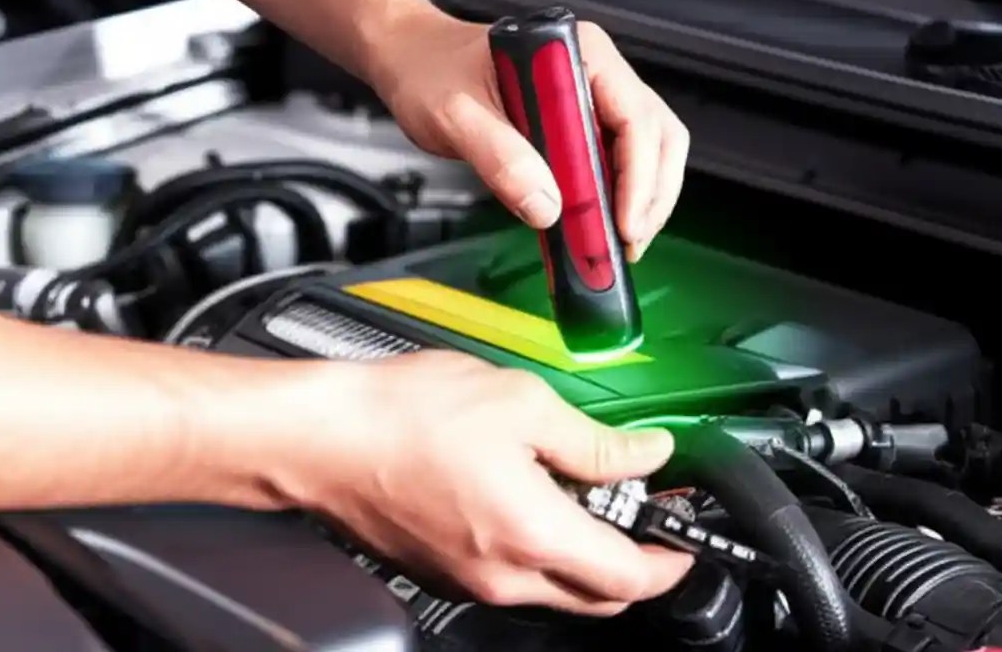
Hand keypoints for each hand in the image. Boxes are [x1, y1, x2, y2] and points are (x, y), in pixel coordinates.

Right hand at [286, 350, 692, 615]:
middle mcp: (504, 575)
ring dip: (579, 557)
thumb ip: (596, 440)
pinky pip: (508, 578)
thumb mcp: (521, 403)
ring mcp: (468, 580)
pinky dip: (533, 552)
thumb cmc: (402, 417)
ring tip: (573, 493)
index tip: (681, 542)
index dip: (670, 563)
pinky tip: (520, 496)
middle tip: (635, 513)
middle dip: (629, 566)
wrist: (320, 437)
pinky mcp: (440, 571)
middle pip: (597, 598)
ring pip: (552, 590)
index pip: (631, 579)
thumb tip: (645, 454)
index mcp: (534, 535)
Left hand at [367, 13, 688, 260]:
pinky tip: (600, 229)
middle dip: (648, 197)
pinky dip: (616, 199)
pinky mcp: (580, 123)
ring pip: (646, 152)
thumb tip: (546, 207)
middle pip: (655, 137)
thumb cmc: (430, 72)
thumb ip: (500, 158)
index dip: (637, 176)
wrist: (411, 61)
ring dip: (641, 202)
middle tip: (626, 246)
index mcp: (577, 53)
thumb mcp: (455, 116)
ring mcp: (591, 98)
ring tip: (618, 245)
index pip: (634, 117)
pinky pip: (616, 162)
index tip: (623, 224)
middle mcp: (595, 71)